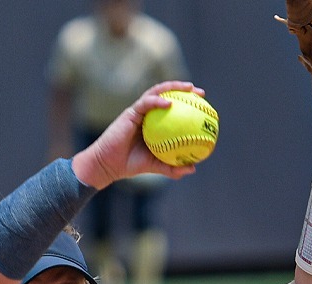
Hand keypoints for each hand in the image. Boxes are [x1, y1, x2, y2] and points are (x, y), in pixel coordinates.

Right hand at [72, 81, 203, 188]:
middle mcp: (147, 114)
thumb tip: (193, 168)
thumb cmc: (130, 164)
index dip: (187, 103)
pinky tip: (169, 104)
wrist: (108, 164)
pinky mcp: (130, 112)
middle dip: (184, 89)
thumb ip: (172, 167)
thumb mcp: (155, 166)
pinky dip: (157, 101)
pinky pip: (146, 103)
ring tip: (188, 88)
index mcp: (154, 123)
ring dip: (173, 87)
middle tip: (200, 93)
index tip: (203, 105)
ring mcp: (138, 111)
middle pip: (167, 94)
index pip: (172, 107)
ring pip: (157, 92)